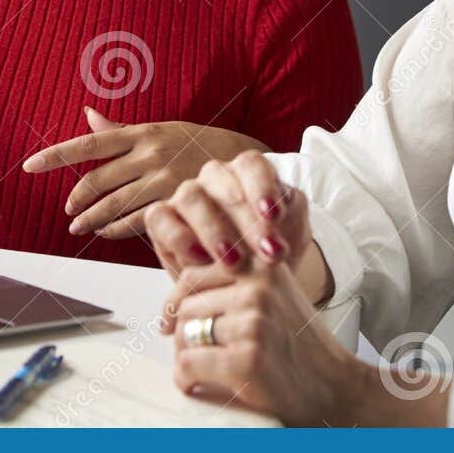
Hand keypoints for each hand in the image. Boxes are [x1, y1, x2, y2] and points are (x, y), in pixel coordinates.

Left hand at [21, 108, 269, 239]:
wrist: (245, 162)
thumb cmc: (198, 143)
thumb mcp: (160, 129)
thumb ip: (121, 130)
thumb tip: (86, 114)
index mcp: (142, 133)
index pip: (90, 144)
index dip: (56, 156)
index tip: (29, 166)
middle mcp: (149, 154)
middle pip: (96, 181)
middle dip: (75, 201)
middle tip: (68, 211)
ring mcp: (163, 180)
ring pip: (112, 206)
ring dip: (90, 220)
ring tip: (79, 227)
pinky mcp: (175, 203)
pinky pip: (135, 223)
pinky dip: (115, 230)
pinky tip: (106, 233)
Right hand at [145, 150, 319, 332]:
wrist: (245, 288)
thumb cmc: (269, 255)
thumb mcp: (291, 234)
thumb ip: (294, 212)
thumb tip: (286, 199)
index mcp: (246, 173)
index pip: (251, 164)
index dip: (262, 186)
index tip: (274, 217)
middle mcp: (214, 179)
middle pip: (220, 180)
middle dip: (244, 218)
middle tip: (265, 252)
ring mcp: (185, 197)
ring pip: (190, 196)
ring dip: (213, 229)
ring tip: (235, 262)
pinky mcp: (161, 219)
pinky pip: (160, 217)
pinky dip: (179, 237)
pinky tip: (200, 261)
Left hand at [169, 261, 385, 425]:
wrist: (336, 388)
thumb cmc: (302, 347)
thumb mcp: (276, 295)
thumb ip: (237, 284)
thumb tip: (178, 294)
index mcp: (263, 265)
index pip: (193, 274)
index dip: (175, 301)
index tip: (171, 322)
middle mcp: (259, 287)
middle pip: (186, 307)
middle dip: (183, 335)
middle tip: (196, 354)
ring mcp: (254, 323)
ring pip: (185, 336)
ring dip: (186, 358)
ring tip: (203, 370)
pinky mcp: (246, 360)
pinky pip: (188, 365)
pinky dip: (186, 379)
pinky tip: (198, 385)